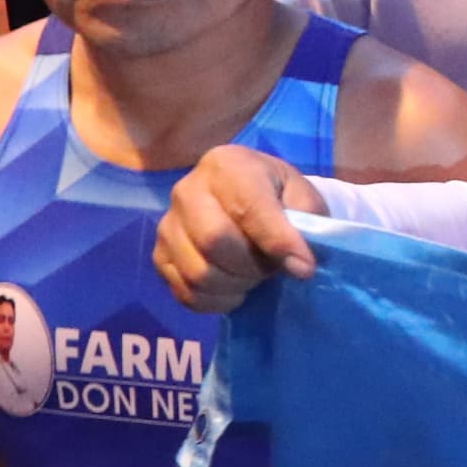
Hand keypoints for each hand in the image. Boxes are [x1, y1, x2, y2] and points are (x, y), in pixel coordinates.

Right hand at [153, 147, 327, 312]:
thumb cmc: (277, 196)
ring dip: (237, 285)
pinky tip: (234, 286)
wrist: (246, 199)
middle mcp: (187, 191)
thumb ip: (305, 224)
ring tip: (253, 273)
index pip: (248, 208)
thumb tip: (299, 266)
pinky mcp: (160, 257)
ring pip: (198, 273)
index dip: (278, 243)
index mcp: (226, 166)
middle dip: (253, 266)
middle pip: (214, 241)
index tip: (305, 268)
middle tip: (272, 267)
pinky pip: (186, 294)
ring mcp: (168, 225)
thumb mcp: (301, 196)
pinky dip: (217, 301)